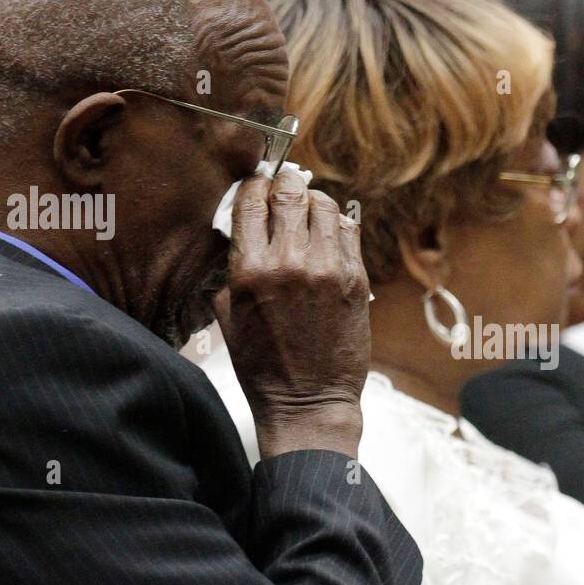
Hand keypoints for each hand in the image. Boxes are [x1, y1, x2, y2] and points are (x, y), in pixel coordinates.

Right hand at [219, 168, 370, 458]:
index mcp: (249, 270)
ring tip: (308, 212)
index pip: (252, 200)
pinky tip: (328, 235)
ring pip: (324, 205)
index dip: (254, 186)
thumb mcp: (227, 315)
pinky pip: (348, 231)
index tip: (258, 186)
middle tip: (286, 184)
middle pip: (290, 192)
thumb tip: (239, 231)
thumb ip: (231, 268)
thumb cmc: (262, 365)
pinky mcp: (356, 280)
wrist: (308, 401)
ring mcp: (327, 269)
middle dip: (286, 182)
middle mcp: (289, 262)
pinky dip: (337, 226)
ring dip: (313, 202)